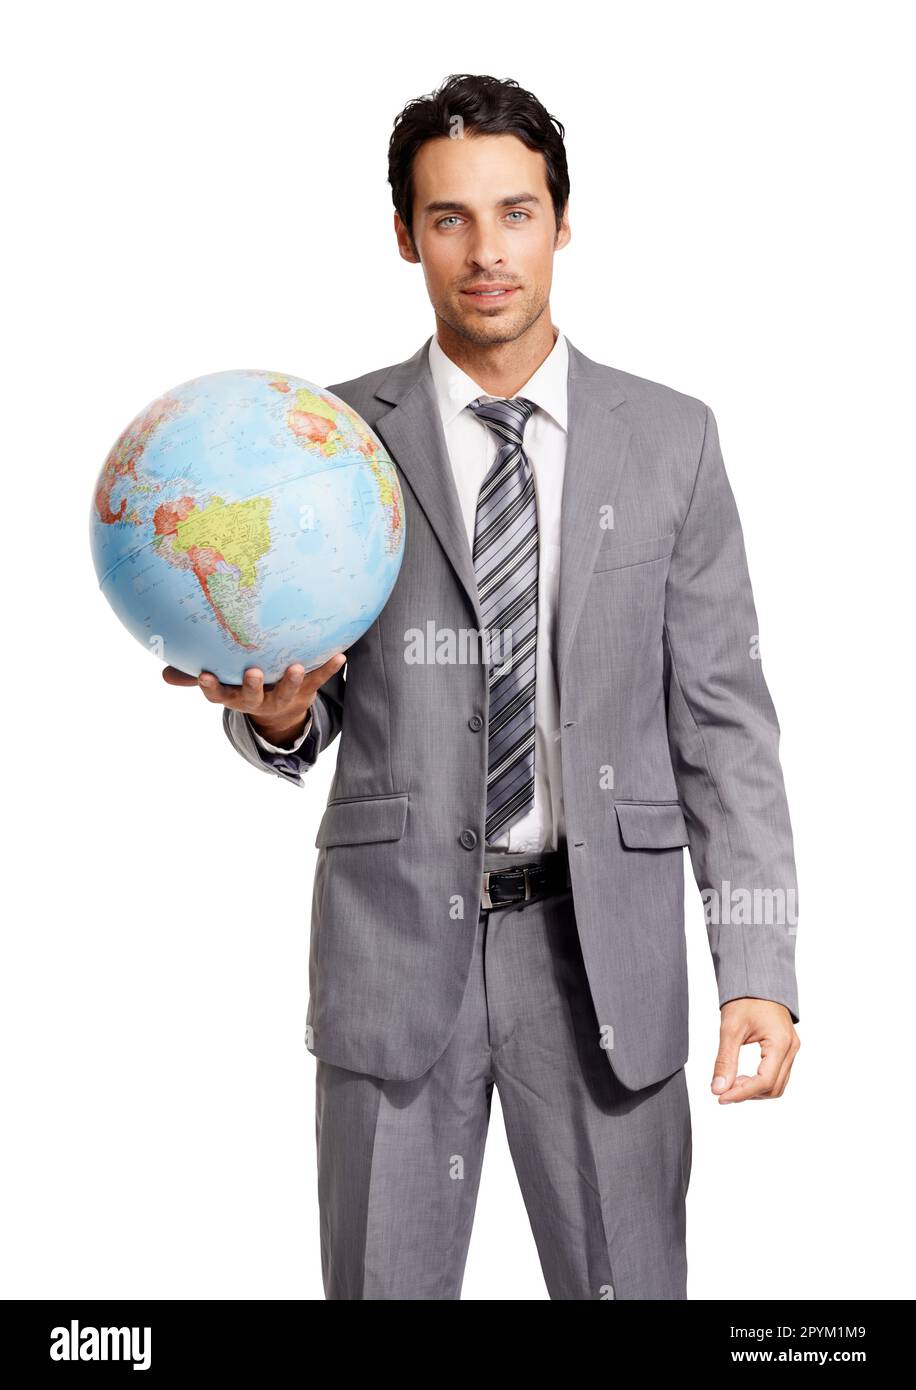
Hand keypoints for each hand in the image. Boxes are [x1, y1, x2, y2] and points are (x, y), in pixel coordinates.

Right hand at [162, 654, 345, 742]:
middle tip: (254, 673)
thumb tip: (163, 674)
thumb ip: (191, 678)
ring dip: (291, 681)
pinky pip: (318, 680)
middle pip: (252, 697)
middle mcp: (257, 700)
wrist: (280, 715)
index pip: (218, 695)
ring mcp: (282, 697)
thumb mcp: (219, 684)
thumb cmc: (243, 688)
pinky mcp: (305, 691)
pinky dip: (329, 669)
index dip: (212, 688)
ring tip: (295, 667)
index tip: (205, 675)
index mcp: (234, 696)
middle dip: (252, 686)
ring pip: (287, 692)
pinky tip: (341, 656)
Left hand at [711, 998, 799, 1102]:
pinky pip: (777, 1074)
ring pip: (777, 1084)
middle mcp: (791, 1048)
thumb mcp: (730, 1028)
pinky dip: (760, 1081)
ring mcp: (791, 1049)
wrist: (757, 979)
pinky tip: (742, 1076)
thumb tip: (718, 1089)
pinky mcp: (786, 1048)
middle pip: (774, 1088)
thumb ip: (725, 1061)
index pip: (764, 1081)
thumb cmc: (745, 999)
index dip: (741, 1094)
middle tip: (723, 1090)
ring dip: (754, 1090)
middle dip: (748, 1094)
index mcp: (780, 1043)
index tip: (720, 1098)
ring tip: (732, 1082)